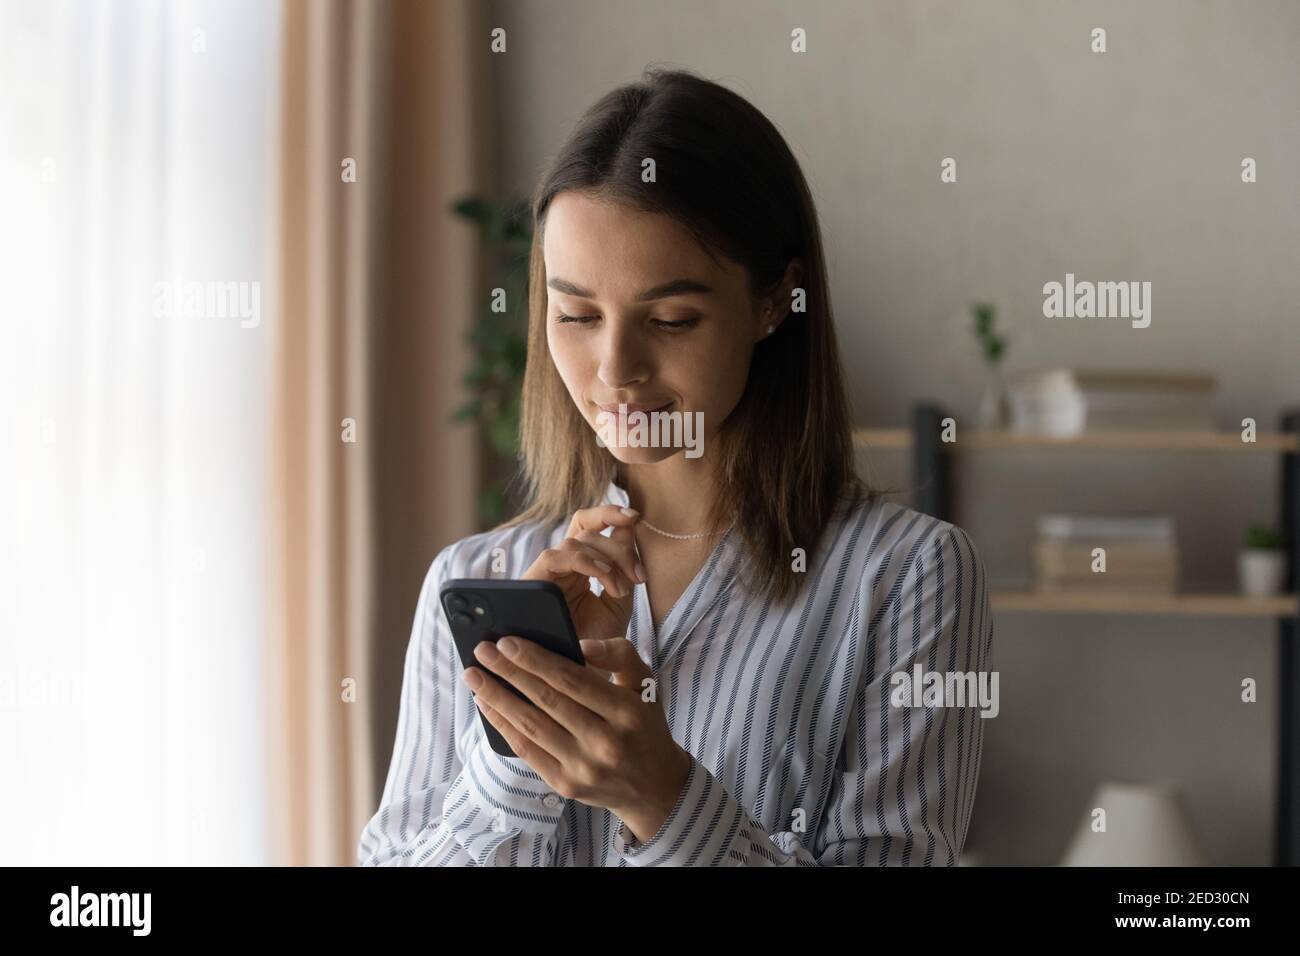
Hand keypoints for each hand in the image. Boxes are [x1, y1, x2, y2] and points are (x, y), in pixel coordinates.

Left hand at [462, 635, 692, 844]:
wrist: (653, 787)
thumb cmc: (644, 725)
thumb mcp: (645, 683)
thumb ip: (618, 655)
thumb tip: (578, 644)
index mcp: (626, 711)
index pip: (572, 679)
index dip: (535, 659)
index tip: (507, 642)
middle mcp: (605, 741)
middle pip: (546, 700)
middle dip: (508, 672)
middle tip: (482, 651)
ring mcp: (583, 766)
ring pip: (530, 726)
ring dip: (497, 698)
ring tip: (474, 677)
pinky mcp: (565, 785)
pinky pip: (526, 750)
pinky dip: (502, 725)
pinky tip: (487, 705)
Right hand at [520, 505, 644, 642]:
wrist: (580, 671)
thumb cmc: (598, 639)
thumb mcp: (619, 599)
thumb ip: (625, 565)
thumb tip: (629, 525)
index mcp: (581, 565)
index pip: (590, 525)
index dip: (609, 514)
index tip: (635, 517)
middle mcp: (562, 564)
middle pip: (587, 531)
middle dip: (619, 548)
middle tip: (638, 576)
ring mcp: (547, 573)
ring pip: (574, 541)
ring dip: (605, 560)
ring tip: (621, 589)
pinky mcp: (533, 583)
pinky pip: (555, 556)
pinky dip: (583, 560)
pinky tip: (604, 575)